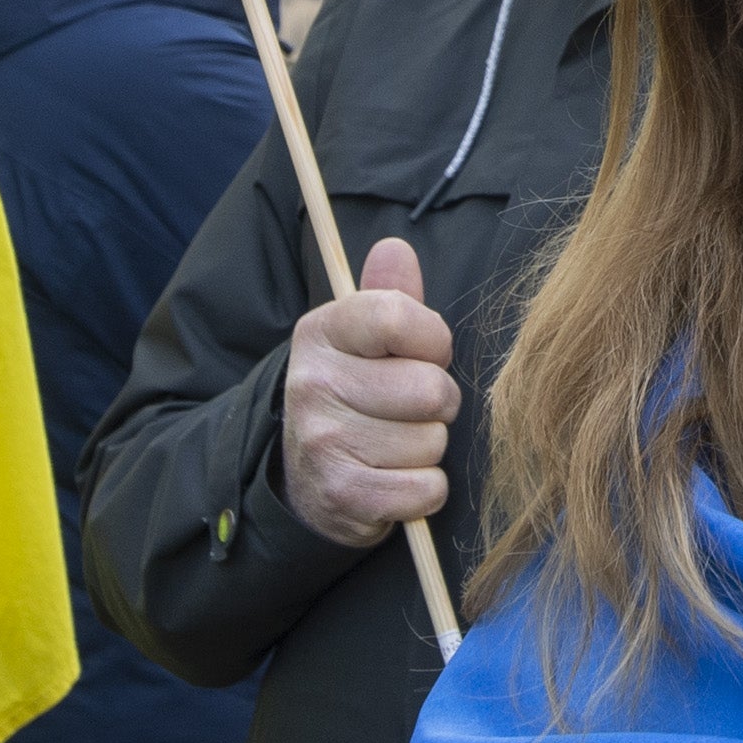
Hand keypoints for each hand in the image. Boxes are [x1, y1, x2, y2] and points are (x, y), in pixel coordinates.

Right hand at [283, 239, 457, 553]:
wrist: (304, 478)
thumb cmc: (353, 396)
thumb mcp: (361, 339)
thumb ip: (388, 295)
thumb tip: (396, 248)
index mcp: (322, 332)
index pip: (396, 316)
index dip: (433, 340)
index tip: (426, 354)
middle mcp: (314, 384)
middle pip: (431, 388)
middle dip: (438, 403)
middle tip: (411, 410)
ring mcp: (324, 442)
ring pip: (432, 441)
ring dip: (428, 449)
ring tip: (395, 446)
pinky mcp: (343, 494)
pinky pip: (426, 489)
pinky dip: (424, 490)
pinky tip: (395, 480)